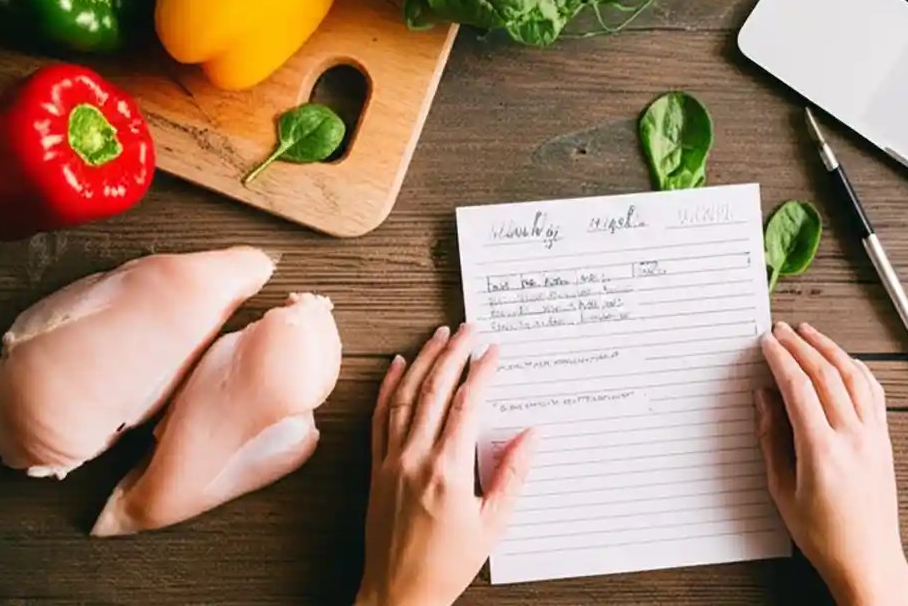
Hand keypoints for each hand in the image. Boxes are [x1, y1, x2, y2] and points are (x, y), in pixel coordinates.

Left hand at [357, 324, 537, 605]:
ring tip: (438, 336)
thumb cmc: (447, 564)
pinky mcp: (375, 469)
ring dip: (422, 361)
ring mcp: (391, 461)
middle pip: (434, 390)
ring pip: (404, 397)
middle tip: (469, 329)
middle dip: (453, 353)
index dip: (481, 371)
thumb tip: (531, 435)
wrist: (398, 594)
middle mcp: (415, 458)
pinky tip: (397, 367)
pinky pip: (379, 419)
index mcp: (448, 471)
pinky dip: (388, 388)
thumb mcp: (493, 524)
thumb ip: (513, 475)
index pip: (467, 404)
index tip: (493, 350)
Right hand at [755, 322, 907, 605]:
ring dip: (829, 348)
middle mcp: (852, 438)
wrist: (867, 559)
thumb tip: (764, 398)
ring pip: (853, 376)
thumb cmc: (823, 535)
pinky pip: (873, 392)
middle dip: (800, 346)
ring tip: (809, 333)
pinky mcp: (885, 440)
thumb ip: (771, 438)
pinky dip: (857, 368)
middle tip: (781, 331)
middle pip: (826, 374)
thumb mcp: (782, 489)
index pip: (799, 388)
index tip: (766, 342)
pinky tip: (844, 360)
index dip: (780, 358)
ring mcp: (873, 437)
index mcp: (822, 452)